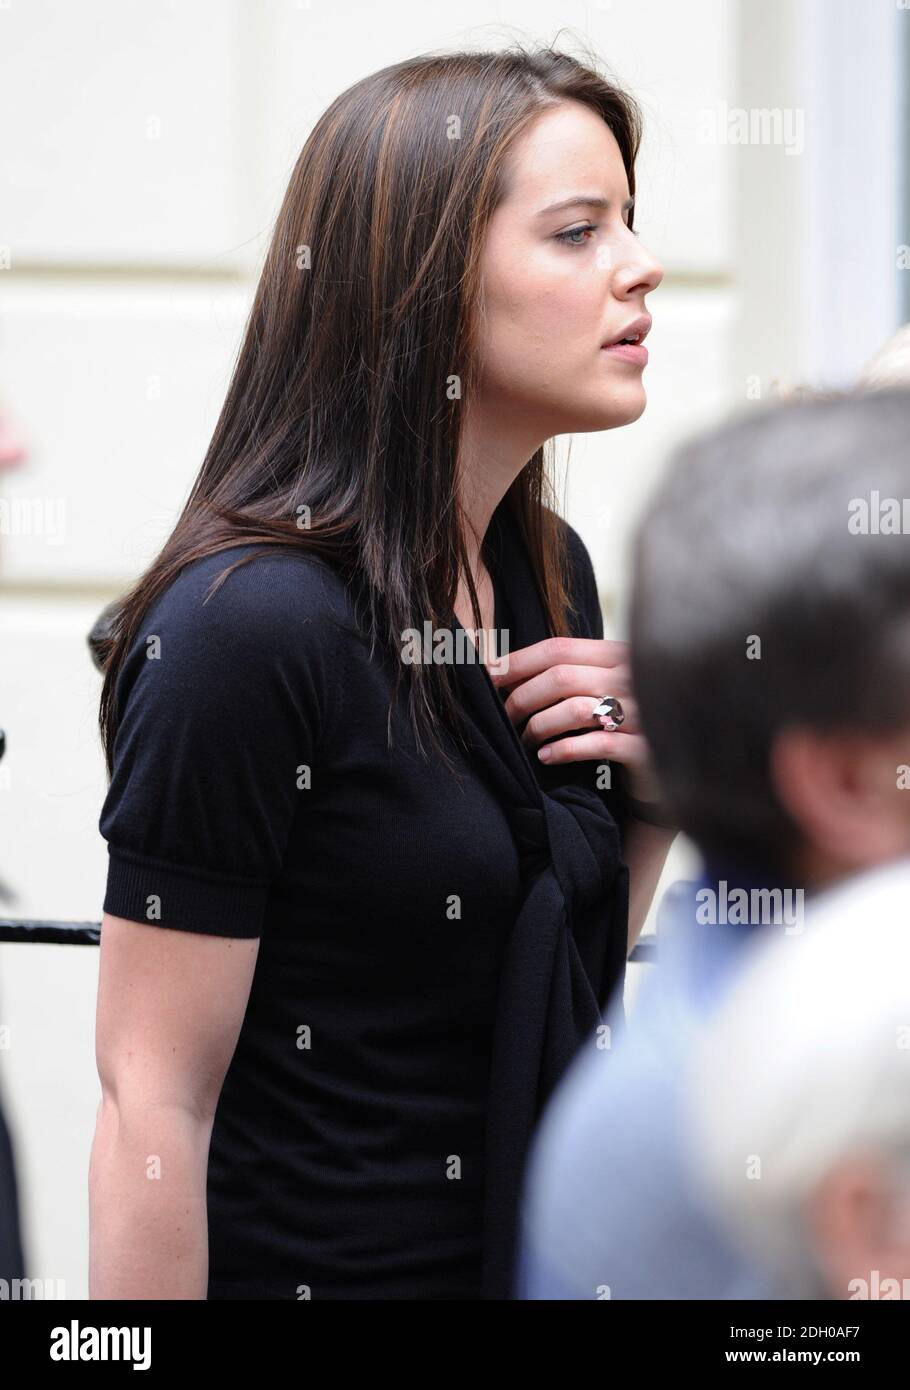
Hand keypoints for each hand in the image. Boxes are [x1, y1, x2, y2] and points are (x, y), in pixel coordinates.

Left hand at [486, 636, 660, 804]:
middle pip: (561, 677)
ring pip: (576, 709)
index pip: (560, 648)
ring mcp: (643, 713)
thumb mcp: (600, 688)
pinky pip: (599, 745)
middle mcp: (633, 678)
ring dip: (539, 726)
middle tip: (506, 719)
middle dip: (522, 698)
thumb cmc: (621, 725)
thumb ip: (567, 674)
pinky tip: (547, 757)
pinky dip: (565, 749)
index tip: (489, 677)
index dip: (518, 661)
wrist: (669, 767)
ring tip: (526, 741)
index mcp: (619, 655)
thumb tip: (500, 668)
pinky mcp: (647, 749)